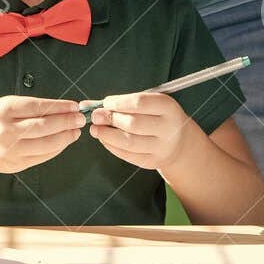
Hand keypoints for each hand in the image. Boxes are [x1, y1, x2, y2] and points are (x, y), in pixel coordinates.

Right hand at [0, 95, 85, 175]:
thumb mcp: (2, 107)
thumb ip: (27, 108)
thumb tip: (58, 109)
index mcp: (4, 110)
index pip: (38, 107)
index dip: (59, 107)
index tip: (73, 106)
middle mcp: (8, 130)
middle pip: (44, 126)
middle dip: (66, 122)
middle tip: (81, 118)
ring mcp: (13, 150)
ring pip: (46, 144)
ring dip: (65, 137)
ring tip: (76, 131)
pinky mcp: (17, 164)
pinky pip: (42, 157)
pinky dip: (56, 149)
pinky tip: (64, 142)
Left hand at [83, 91, 197, 170]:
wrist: (178, 141)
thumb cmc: (154, 116)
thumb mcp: (144, 103)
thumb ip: (117, 103)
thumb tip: (85, 105)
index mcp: (167, 107)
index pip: (139, 103)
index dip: (118, 103)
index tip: (105, 103)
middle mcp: (168, 128)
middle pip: (133, 124)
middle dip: (110, 119)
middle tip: (95, 117)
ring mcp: (162, 147)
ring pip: (129, 142)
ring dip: (107, 135)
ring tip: (95, 129)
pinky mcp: (153, 161)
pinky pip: (128, 155)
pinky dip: (112, 147)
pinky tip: (104, 140)